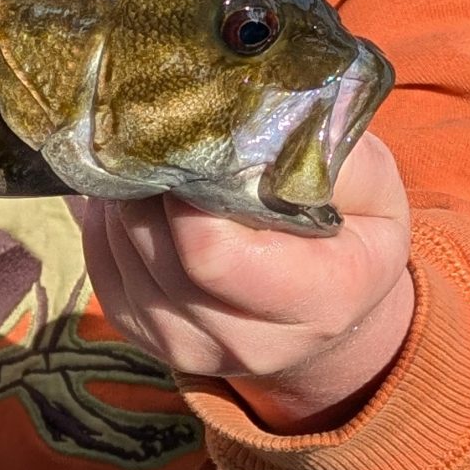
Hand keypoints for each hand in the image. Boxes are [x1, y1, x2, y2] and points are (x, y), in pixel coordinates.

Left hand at [78, 132, 414, 432]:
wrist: (332, 299)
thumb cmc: (353, 224)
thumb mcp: (368, 179)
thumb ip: (321, 150)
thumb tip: (250, 119)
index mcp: (322, 300)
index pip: (212, 252)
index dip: (187, 189)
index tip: (191, 140)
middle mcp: (254, 342)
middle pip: (157, 252)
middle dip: (151, 184)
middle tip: (161, 137)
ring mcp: (194, 350)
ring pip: (121, 256)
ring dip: (124, 199)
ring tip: (153, 162)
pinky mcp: (149, 341)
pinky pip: (100, 270)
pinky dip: (108, 224)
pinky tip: (137, 194)